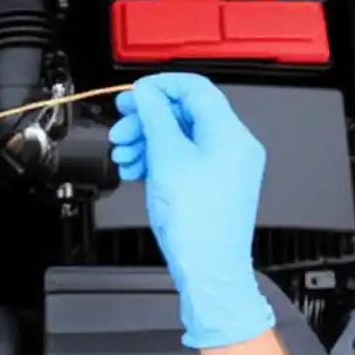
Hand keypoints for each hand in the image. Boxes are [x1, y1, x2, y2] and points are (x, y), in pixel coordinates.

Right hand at [108, 73, 274, 348]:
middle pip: (184, 114)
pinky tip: (136, 170)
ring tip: (123, 155)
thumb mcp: (167, 157)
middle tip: (121, 127)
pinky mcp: (213, 185)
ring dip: (147, 141)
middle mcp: (233, 146)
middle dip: (147, 119)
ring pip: (180, 137)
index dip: (160, 86)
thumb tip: (147, 94)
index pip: (195, 88)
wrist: (208, 268)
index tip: (135, 93)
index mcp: (229, 133)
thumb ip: (155, 118)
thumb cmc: (197, 222)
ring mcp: (225, 167)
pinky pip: (183, 159)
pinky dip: (157, 160)